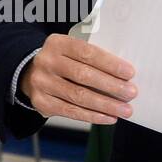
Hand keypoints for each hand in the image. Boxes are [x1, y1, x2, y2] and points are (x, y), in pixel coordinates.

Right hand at [21, 34, 136, 124]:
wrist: (30, 73)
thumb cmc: (63, 61)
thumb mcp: (71, 50)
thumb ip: (92, 58)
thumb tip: (123, 76)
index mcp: (58, 43)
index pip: (87, 53)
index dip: (109, 63)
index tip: (130, 73)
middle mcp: (46, 62)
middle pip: (83, 75)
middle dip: (111, 86)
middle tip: (131, 93)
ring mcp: (42, 83)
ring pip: (78, 96)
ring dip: (105, 105)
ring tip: (125, 110)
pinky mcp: (41, 102)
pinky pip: (70, 111)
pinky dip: (92, 116)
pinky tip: (109, 118)